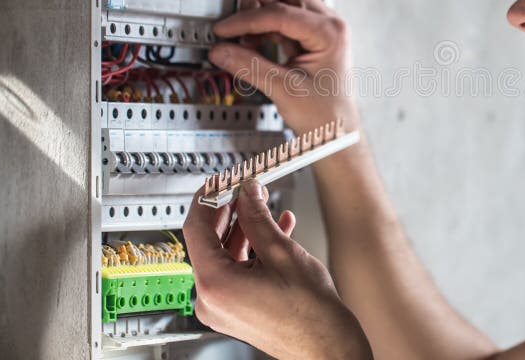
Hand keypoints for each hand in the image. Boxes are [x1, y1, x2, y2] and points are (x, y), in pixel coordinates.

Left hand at [183, 181, 372, 359]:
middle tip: (247, 189)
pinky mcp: (237, 309)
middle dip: (230, 211)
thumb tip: (247, 193)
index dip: (208, 198)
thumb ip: (258, 217)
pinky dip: (253, 248)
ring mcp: (223, 306)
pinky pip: (237, 270)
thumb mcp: (282, 252)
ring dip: (246, 227)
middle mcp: (211, 298)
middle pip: (210, 240)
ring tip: (266, 206)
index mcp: (214, 284)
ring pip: (226, 254)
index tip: (220, 181)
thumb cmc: (310, 314)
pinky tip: (275, 230)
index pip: (196, 228)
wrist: (327, 346)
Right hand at [208, 0, 359, 134]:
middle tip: (236, 24)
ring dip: (258, 13)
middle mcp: (328, 23)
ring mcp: (319, 27)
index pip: (280, 12)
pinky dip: (263, 26)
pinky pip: (282, 16)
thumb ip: (250, 66)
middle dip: (255, 1)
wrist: (338, 133)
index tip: (224, 30)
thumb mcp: (284, 91)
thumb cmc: (326, 116)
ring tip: (245, 40)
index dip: (246, 19)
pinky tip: (254, 45)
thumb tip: (222, 50)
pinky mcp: (309, 36)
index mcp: (329, 32)